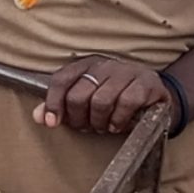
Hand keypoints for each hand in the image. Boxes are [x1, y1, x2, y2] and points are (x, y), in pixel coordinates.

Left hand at [36, 55, 171, 134]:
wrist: (155, 96)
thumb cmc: (117, 98)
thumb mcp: (88, 100)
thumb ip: (62, 107)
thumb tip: (38, 116)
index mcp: (87, 65)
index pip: (62, 79)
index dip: (53, 102)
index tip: (52, 122)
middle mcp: (105, 65)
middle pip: (79, 95)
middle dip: (80, 118)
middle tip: (87, 127)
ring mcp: (127, 72)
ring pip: (101, 101)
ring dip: (100, 121)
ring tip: (104, 127)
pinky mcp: (146, 83)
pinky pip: (127, 103)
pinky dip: (119, 119)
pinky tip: (118, 124)